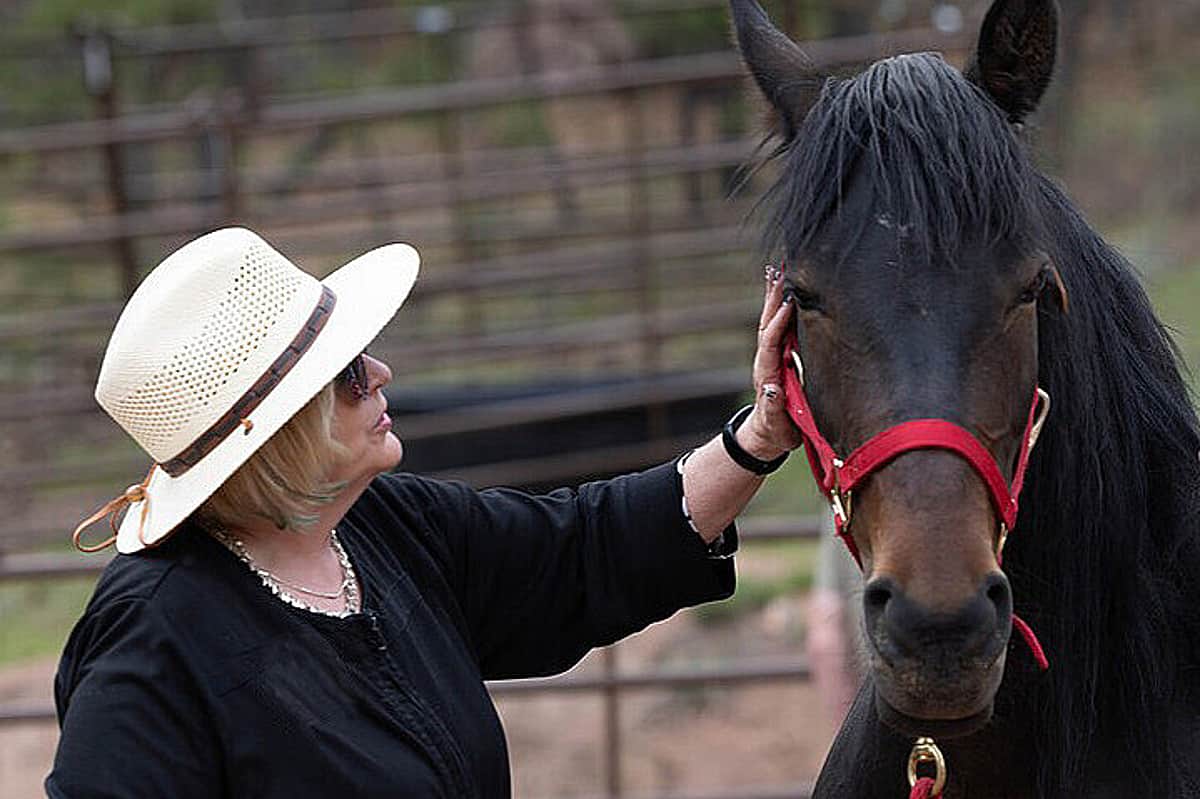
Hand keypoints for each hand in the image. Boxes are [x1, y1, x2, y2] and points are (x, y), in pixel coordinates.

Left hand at [737, 265, 804, 459]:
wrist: (766, 434)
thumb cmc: (777, 431)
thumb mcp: (778, 424)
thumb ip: (774, 408)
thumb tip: (772, 389)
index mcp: (768, 373)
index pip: (771, 342)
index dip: (780, 323)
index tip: (789, 302)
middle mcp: (766, 360)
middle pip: (767, 323)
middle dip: (773, 298)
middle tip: (779, 271)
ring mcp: (769, 356)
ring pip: (770, 320)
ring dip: (773, 296)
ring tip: (778, 270)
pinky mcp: (776, 355)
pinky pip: (777, 325)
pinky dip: (779, 306)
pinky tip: (784, 289)